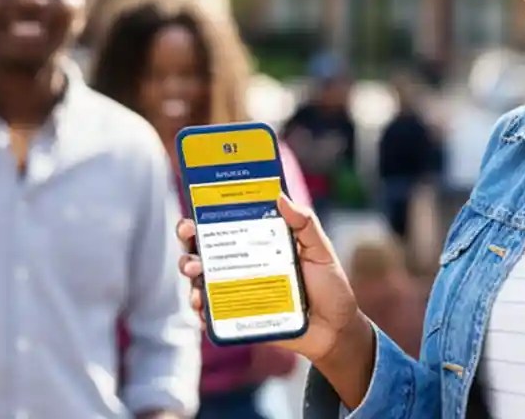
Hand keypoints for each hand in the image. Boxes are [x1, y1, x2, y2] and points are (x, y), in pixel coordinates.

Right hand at [177, 196, 376, 405]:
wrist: (336, 329)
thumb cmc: (329, 286)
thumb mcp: (321, 250)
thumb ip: (305, 223)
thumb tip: (280, 196)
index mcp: (259, 243)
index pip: (226, 225)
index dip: (204, 216)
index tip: (196, 210)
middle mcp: (243, 265)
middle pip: (204, 250)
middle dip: (188, 241)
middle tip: (189, 236)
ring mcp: (238, 292)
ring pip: (201, 279)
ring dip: (189, 271)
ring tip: (195, 271)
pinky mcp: (239, 318)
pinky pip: (211, 314)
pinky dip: (200, 309)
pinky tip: (200, 305)